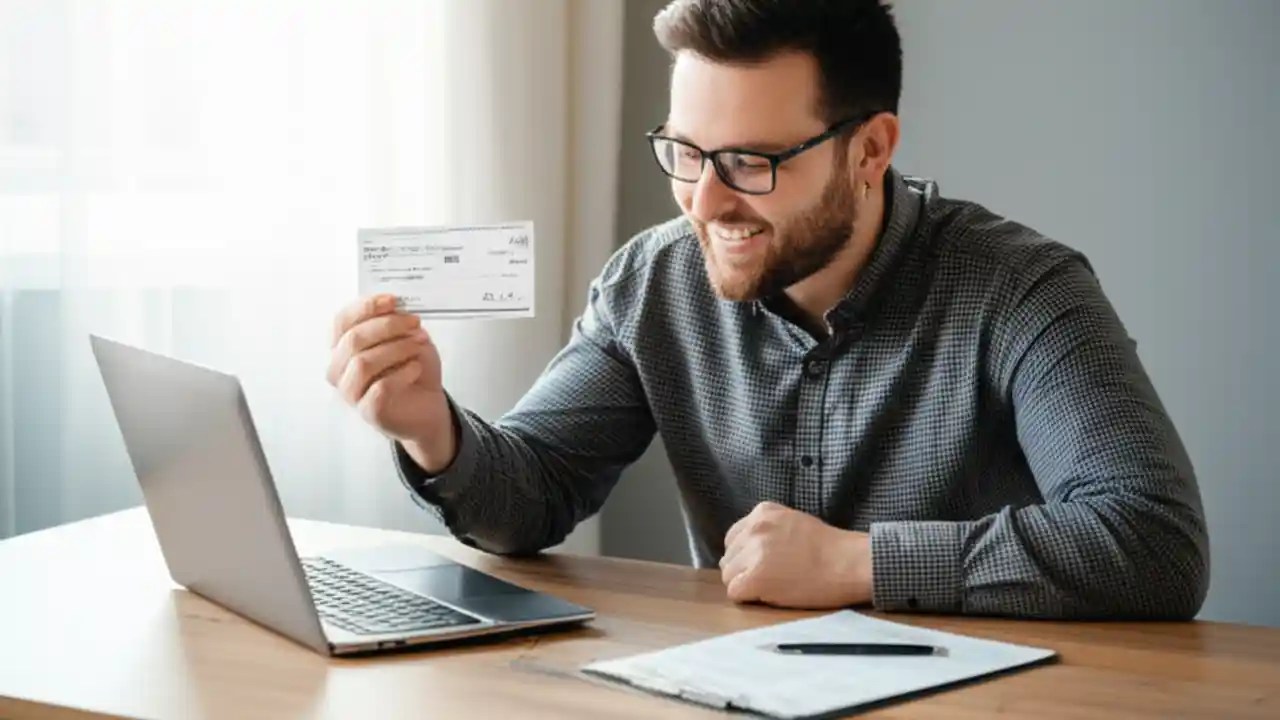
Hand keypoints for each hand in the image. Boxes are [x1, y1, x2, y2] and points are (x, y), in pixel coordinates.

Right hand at [327, 294, 456, 471]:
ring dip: (396, 348)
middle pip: (353, 340)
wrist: (428, 404)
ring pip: (363, 363)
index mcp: (344, 347)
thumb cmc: (412, 369)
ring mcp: (351, 392)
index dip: (365, 307)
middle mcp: (340, 369)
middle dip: (387, 326)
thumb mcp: (407, 337)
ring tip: (419, 344)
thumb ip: (397, 322)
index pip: (341, 322)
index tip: (392, 300)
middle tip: (414, 322)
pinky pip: (380, 389)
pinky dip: (402, 373)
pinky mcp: (369, 411)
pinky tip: (415, 368)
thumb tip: (393, 306)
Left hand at [719, 501, 872, 608]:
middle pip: (729, 557)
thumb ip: (768, 530)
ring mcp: (753, 552)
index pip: (733, 538)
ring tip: (771, 587)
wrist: (848, 564)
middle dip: (743, 570)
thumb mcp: (792, 522)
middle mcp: (754, 528)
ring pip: (728, 576)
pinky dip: (748, 598)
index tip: (764, 564)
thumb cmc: (829, 548)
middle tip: (769, 579)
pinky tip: (768, 596)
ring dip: (745, 584)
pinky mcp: (756, 577)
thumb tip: (747, 549)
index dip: (745, 555)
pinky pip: (735, 592)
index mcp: (762, 512)